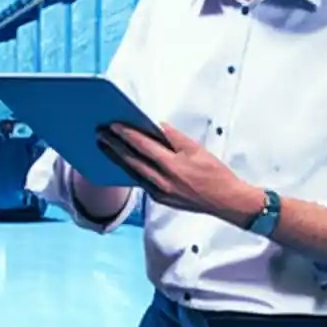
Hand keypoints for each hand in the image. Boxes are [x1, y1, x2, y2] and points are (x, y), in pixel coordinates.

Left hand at [97, 122, 261, 226]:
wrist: (227, 202)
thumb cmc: (214, 174)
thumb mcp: (196, 150)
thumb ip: (174, 137)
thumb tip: (156, 126)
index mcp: (172, 166)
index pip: (143, 146)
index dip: (126, 134)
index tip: (112, 125)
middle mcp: (162, 181)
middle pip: (132, 160)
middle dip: (114, 145)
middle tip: (99, 133)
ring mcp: (160, 193)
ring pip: (132, 172)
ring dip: (117, 158)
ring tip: (104, 146)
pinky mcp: (161, 199)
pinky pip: (140, 182)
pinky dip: (130, 170)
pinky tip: (122, 162)